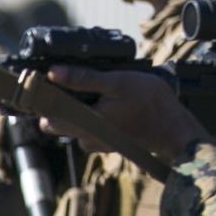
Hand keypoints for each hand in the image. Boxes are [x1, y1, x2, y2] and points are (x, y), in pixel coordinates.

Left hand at [38, 66, 206, 160]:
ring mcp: (95, 143)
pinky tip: (103, 102)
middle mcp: (85, 137)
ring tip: (90, 89)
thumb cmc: (149, 103)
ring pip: (71, 125)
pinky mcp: (105, 143)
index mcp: (83, 122)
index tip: (42, 82)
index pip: (46, 116)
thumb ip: (83, 79)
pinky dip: (89, 116)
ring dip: (74, 109)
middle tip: (66, 82)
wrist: (174, 128)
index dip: (41, 99)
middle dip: (56, 103)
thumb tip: (53, 72)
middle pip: (55, 122)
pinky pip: (87, 129)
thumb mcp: (116, 82)